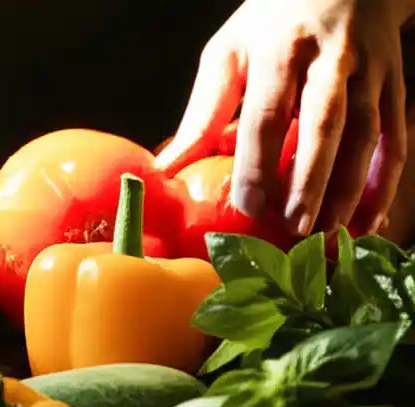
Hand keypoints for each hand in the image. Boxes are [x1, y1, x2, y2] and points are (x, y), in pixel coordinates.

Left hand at [155, 0, 412, 236]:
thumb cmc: (274, 23)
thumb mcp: (229, 52)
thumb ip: (202, 112)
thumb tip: (165, 169)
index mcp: (279, 49)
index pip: (266, 112)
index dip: (258, 162)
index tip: (248, 205)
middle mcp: (330, 58)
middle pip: (323, 124)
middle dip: (310, 180)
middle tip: (294, 227)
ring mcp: (369, 72)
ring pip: (366, 134)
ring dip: (350, 188)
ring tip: (329, 233)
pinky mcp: (395, 86)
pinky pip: (395, 139)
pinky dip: (384, 183)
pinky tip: (369, 221)